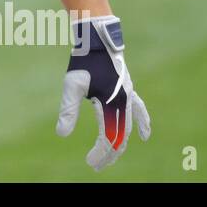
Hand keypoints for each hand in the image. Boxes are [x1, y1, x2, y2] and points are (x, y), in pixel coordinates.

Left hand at [56, 15, 150, 170]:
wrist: (97, 41)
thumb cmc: (83, 62)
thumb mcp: (72, 86)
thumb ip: (68, 111)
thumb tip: (62, 134)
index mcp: (112, 104)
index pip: (110, 138)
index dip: (101, 153)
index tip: (90, 163)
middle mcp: (124, 103)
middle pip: (121, 137)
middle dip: (109, 153)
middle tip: (96, 165)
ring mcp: (129, 96)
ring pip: (128, 127)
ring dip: (120, 143)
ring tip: (112, 156)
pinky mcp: (128, 90)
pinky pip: (140, 111)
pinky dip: (143, 123)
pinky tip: (145, 135)